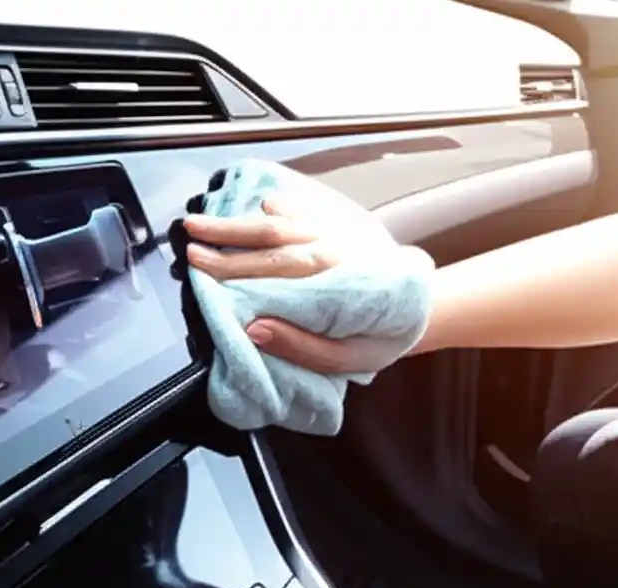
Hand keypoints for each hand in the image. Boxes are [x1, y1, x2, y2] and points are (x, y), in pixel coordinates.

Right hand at [183, 195, 433, 374]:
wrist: (428, 306)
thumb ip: (302, 346)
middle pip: (270, 237)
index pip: (270, 268)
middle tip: (189, 236)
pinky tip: (266, 199)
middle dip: (225, 236)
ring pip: (283, 219)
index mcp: (331, 278)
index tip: (198, 265)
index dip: (230, 266)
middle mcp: (332, 246)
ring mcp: (337, 232)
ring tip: (208, 218)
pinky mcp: (344, 226)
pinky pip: (311, 208)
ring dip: (243, 218)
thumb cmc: (386, 334)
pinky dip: (287, 203)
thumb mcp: (348, 357)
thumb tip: (257, 329)